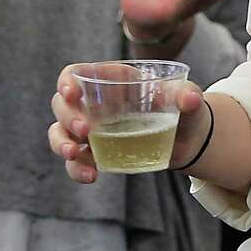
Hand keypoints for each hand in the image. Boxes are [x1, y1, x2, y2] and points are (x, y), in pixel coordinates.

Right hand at [48, 64, 211, 182]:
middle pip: (63, 104)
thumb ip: (187, 95)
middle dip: (67, 117)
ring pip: (60, 132)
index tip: (72, 93)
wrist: (188, 140)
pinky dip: (76, 168)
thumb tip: (191, 98)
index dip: (67, 81)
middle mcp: (97, 103)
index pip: (77, 74)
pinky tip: (91, 176)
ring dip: (60, 143)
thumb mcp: (187, 99)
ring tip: (74, 154)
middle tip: (86, 131)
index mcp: (113, 81)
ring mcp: (93, 129)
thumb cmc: (184, 109)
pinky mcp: (96, 153)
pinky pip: (75, 161)